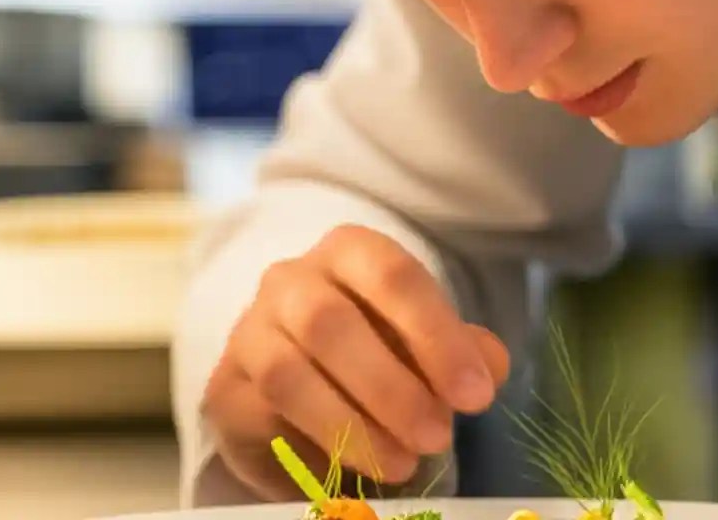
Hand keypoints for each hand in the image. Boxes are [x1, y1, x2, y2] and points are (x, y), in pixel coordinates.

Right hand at [201, 224, 510, 501]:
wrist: (297, 391)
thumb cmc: (377, 352)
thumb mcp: (427, 346)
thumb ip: (464, 351)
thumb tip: (490, 366)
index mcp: (350, 251)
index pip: (393, 275)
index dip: (438, 336)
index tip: (476, 396)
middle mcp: (292, 279)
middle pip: (332, 321)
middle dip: (393, 387)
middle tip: (438, 436)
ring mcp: (251, 331)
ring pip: (291, 371)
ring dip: (353, 424)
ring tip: (404, 464)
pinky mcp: (227, 387)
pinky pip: (266, 415)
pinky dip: (320, 444)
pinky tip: (362, 466)